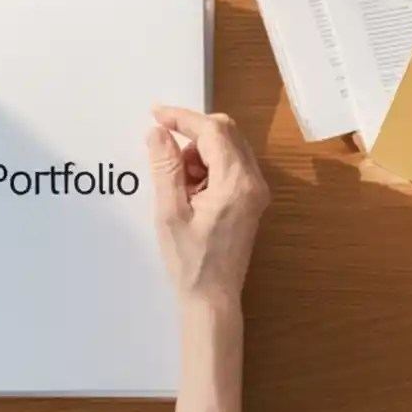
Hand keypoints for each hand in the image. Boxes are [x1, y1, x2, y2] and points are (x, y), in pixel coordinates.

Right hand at [145, 107, 269, 309]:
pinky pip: (229, 164)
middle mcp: (253, 182)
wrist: (213, 297)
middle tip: (163, 150)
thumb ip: (165, 167)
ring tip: (178, 182)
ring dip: (198, 151)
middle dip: (191, 133)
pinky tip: (190, 189)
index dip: (183, 117)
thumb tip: (157, 132)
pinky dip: (207, 165)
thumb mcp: (169, 212)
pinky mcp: (250, 198)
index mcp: (236, 184)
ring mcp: (255, 190)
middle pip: (226, 132)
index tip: (155, 114)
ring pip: (227, 146)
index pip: (213, 131)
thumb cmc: (189, 261)